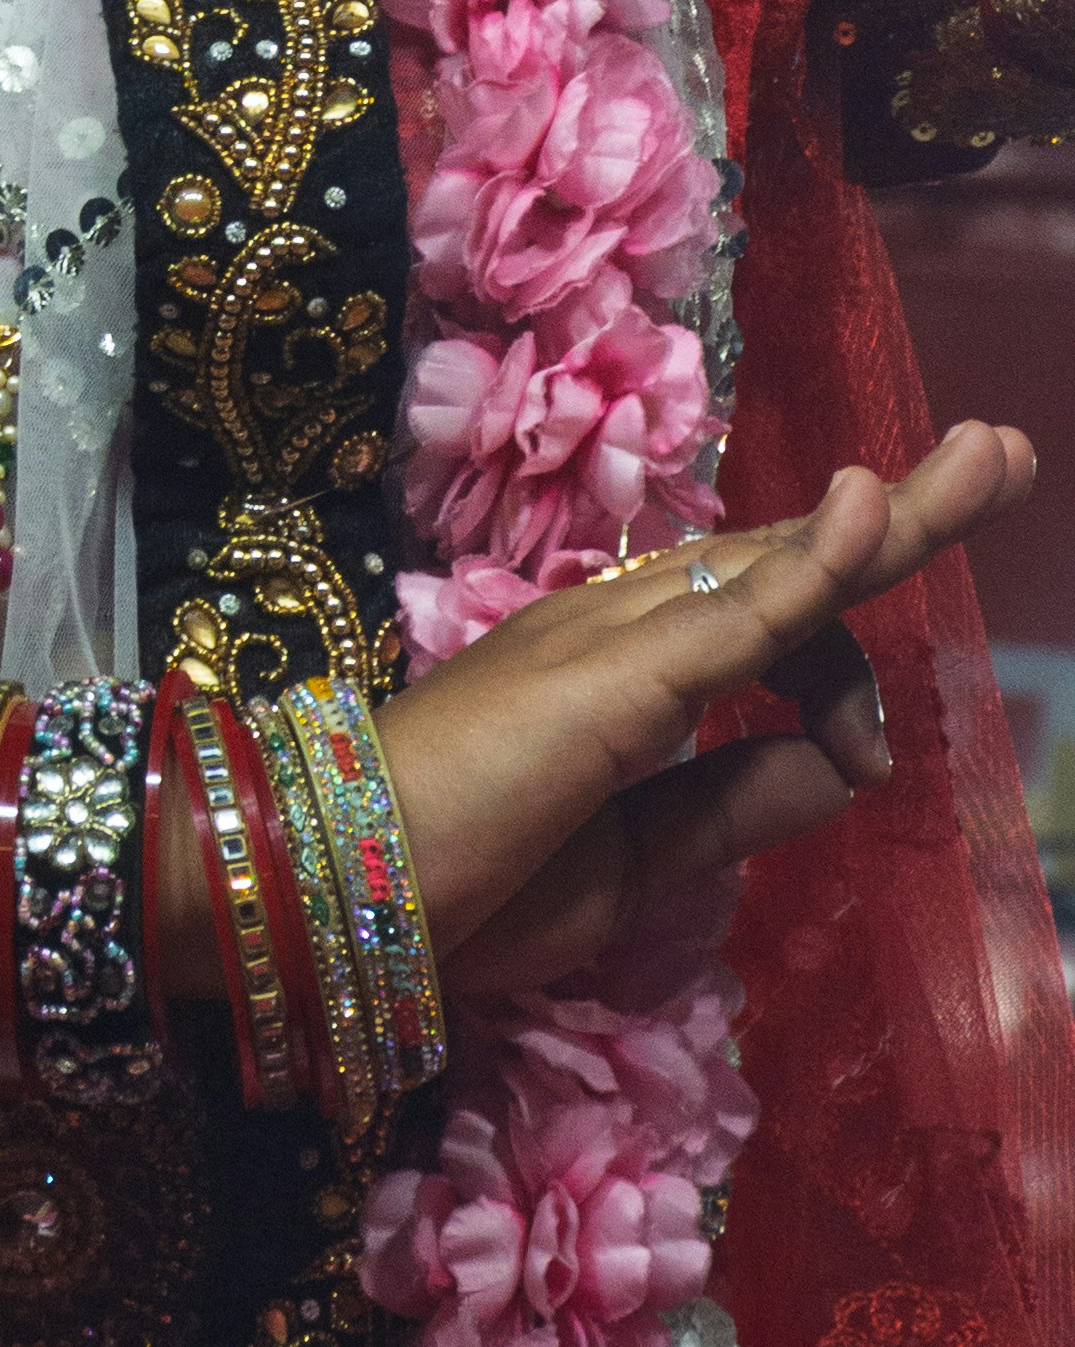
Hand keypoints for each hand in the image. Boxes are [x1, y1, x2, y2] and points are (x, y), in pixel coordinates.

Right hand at [374, 422, 1034, 1007]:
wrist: (345, 892)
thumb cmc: (467, 880)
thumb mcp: (644, 858)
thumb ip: (741, 799)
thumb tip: (853, 759)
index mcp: (616, 663)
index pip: (759, 622)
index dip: (841, 662)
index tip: (871, 754)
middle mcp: (618, 621)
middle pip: (785, 559)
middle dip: (904, 518)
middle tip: (999, 454)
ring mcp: (613, 633)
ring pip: (779, 563)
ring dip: (897, 517)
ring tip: (992, 461)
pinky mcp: (615, 675)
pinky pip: (734, 615)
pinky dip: (814, 562)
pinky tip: (876, 509)